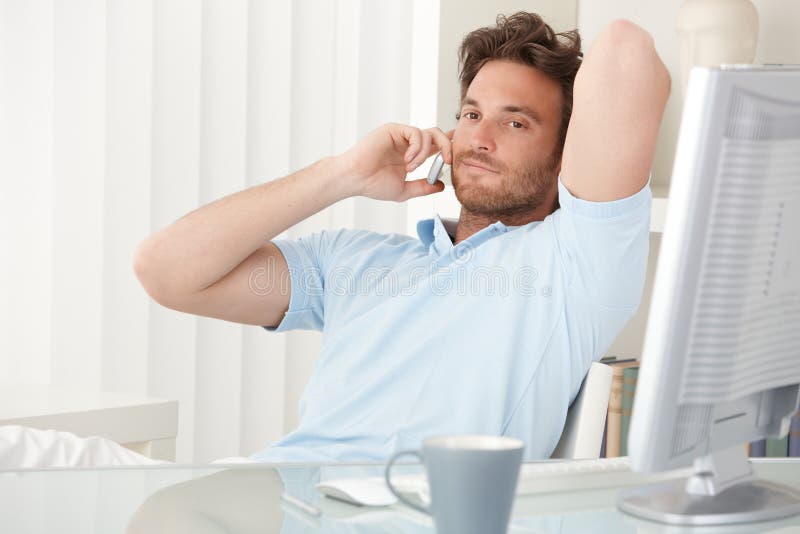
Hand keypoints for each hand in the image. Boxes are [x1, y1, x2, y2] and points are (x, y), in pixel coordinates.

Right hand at [336, 123, 452, 201]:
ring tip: (410, 167)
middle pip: (437, 134)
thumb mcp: (404, 190)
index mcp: (412, 155)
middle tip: (448, 161)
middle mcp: (408, 143)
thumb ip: (423, 187)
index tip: (457, 155)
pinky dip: (416, 149)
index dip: (449, 146)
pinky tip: (406, 161)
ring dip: (424, 154)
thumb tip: (441, 186)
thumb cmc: (373, 185)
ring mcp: (401, 135)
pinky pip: (416, 133)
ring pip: (428, 134)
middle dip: (448, 146)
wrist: (355, 179)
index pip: (436, 146)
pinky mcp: (394, 129)